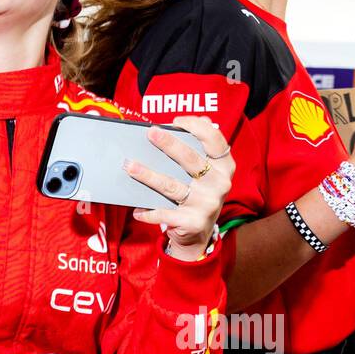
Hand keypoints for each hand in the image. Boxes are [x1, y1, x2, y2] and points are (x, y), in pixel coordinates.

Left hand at [124, 116, 235, 260]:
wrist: (198, 232)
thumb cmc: (197, 192)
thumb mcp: (206, 171)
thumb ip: (199, 148)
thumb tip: (188, 122)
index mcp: (224, 166)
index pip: (214, 140)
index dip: (196, 126)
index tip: (175, 121)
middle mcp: (219, 184)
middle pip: (191, 160)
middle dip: (169, 144)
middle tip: (150, 133)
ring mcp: (207, 204)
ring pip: (172, 186)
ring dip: (148, 175)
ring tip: (130, 166)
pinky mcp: (193, 222)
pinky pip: (164, 214)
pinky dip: (148, 212)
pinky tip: (136, 209)